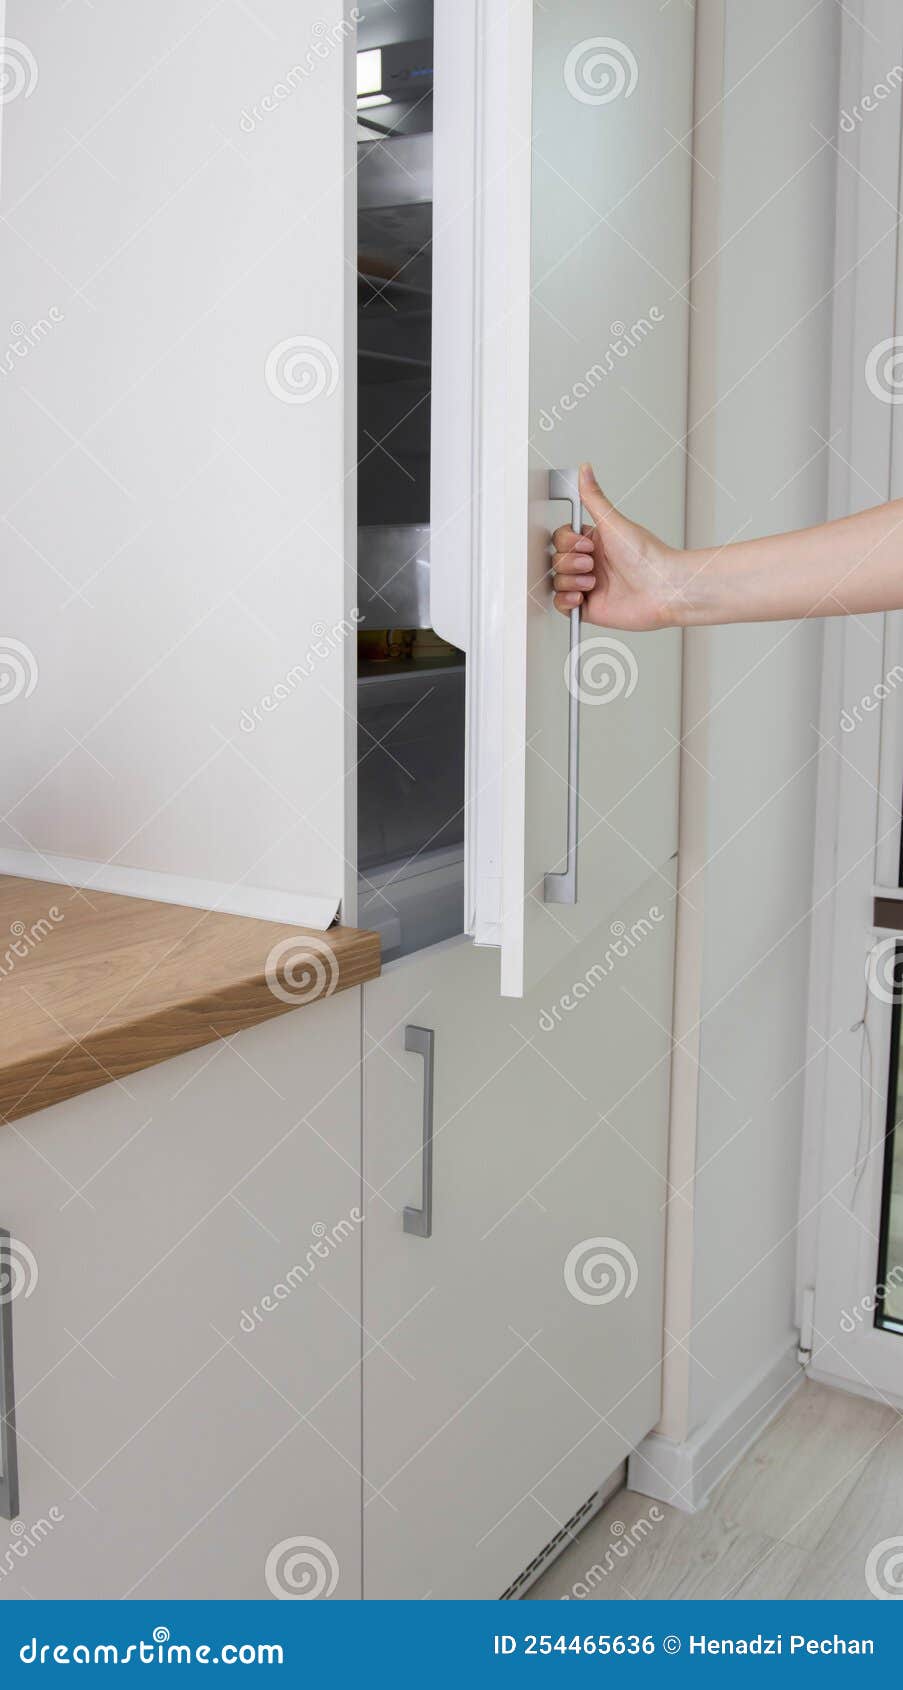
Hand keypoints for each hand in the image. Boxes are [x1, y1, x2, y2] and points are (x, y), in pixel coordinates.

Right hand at [551, 464, 688, 631]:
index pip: (562, 538)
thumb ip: (593, 498)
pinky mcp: (589, 608)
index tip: (585, 544)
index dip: (567, 542)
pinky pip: (561, 606)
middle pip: (556, 559)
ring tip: (592, 582)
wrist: (663, 589)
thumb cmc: (648, 557)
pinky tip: (582, 596)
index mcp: (595, 541)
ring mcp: (588, 586)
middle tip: (592, 563)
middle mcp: (591, 563)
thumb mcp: (614, 522)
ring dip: (570, 581)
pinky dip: (565, 601)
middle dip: (569, 562)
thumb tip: (585, 470)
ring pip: (557, 582)